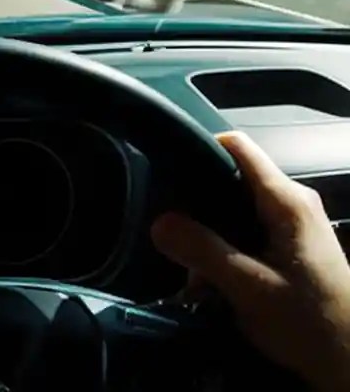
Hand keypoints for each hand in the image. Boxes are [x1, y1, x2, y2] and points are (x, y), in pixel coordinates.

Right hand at [151, 131, 349, 391]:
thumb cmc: (308, 321)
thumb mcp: (250, 289)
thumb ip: (204, 252)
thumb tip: (158, 221)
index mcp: (286, 201)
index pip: (238, 147)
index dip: (199, 148)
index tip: (165, 170)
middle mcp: (293, 202)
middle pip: (232, 179)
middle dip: (197, 203)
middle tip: (167, 228)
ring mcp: (294, 224)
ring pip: (236, 209)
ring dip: (209, 235)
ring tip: (186, 265)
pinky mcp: (292, 246)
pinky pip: (248, 231)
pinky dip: (225, 249)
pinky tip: (209, 279)